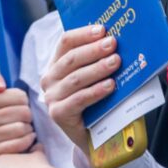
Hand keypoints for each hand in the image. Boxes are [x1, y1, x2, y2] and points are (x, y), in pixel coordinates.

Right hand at [0, 70, 36, 158]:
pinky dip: (27, 140)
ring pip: (22, 128)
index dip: (25, 100)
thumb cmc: (5, 110)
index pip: (21, 96)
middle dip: (28, 115)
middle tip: (23, 118)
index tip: (19, 103)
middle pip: (24, 112)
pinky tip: (24, 138)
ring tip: (24, 128)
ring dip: (28, 128)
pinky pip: (21, 143)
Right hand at [41, 25, 119, 155]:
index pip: (65, 42)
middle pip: (71, 58)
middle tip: (113, 44)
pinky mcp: (58, 114)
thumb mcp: (96, 78)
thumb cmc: (98, 102)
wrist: (95, 138)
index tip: (102, 29)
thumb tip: (118, 40)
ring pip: (76, 78)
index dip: (83, 34)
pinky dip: (96, 91)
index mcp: (56, 64)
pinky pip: (79, 99)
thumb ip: (100, 60)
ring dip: (98, 68)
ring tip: (116, 62)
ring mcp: (51, 97)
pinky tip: (110, 86)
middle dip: (94, 49)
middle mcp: (49, 79)